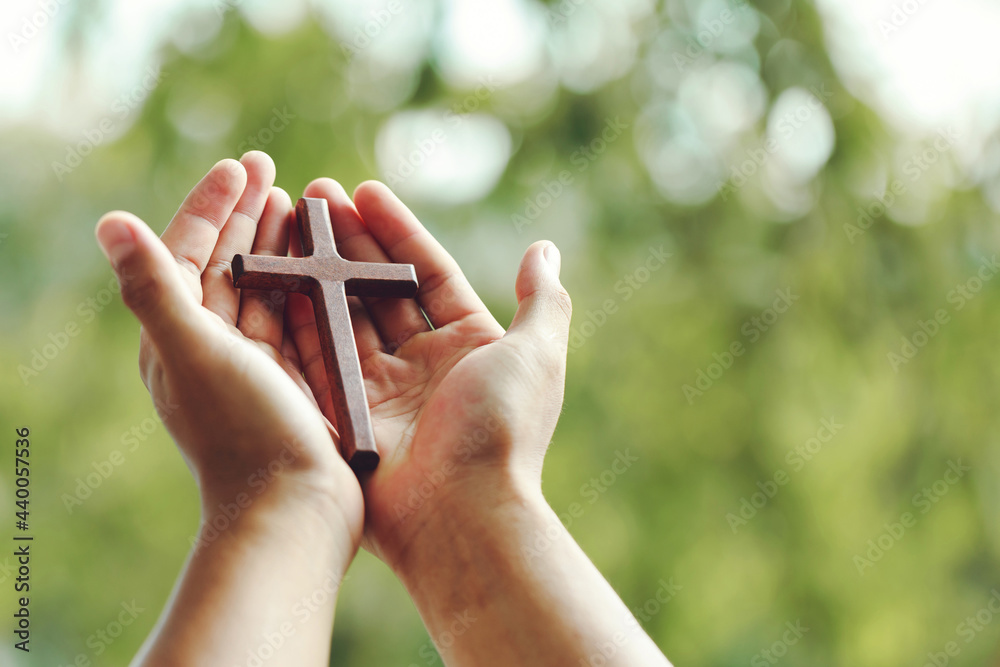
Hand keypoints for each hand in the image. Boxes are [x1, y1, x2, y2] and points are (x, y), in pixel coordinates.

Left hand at [96, 154, 363, 665]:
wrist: (293, 511)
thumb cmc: (245, 434)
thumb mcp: (194, 353)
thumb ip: (153, 288)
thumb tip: (109, 221)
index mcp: (176, 339)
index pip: (186, 254)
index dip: (210, 207)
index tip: (238, 167)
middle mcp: (208, 349)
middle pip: (224, 264)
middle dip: (244, 216)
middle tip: (268, 169)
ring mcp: (251, 366)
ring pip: (261, 287)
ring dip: (277, 243)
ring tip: (298, 203)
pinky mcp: (290, 381)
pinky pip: (293, 316)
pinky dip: (305, 282)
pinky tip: (326, 262)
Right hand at [283, 178, 570, 567]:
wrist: (462, 517)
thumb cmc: (503, 431)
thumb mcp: (536, 355)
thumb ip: (541, 300)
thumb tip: (544, 249)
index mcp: (469, 345)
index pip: (427, 273)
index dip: (398, 231)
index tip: (365, 190)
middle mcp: (423, 366)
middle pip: (378, 290)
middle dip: (349, 243)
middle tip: (312, 196)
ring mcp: (381, 392)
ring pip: (343, 317)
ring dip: (318, 271)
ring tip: (286, 224)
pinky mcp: (346, 418)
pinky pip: (317, 358)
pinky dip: (297, 318)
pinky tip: (274, 277)